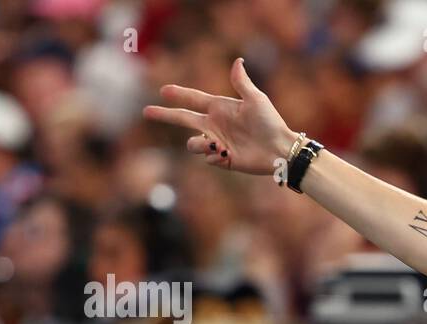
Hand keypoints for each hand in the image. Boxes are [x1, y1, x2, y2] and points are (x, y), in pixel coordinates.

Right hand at [142, 57, 295, 176]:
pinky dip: (214, 156)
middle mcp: (215, 125)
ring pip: (193, 143)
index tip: (163, 91)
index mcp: (220, 108)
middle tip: (146, 111)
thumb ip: (242, 83)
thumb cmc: (270, 122)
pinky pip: (208, 158)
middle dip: (165, 115)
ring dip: (199, 144)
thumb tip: (237, 61)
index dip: (179, 95)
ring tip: (217, 145)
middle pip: (183, 120)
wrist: (280, 149)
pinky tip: (228, 155)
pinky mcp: (223, 160)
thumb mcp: (256, 99)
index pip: (193, 100)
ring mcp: (218, 143)